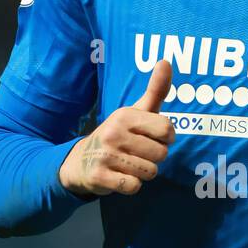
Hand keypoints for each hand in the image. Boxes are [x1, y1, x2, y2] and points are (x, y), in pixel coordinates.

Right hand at [58, 59, 174, 196]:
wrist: (79, 161)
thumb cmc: (117, 135)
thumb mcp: (135, 111)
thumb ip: (155, 90)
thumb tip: (166, 60)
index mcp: (125, 115)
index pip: (167, 130)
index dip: (165, 138)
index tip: (152, 137)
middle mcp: (114, 133)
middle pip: (161, 154)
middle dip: (154, 157)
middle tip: (137, 153)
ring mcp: (106, 155)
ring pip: (150, 172)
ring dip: (144, 173)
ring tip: (128, 164)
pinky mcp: (100, 176)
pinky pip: (134, 186)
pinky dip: (132, 185)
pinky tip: (121, 176)